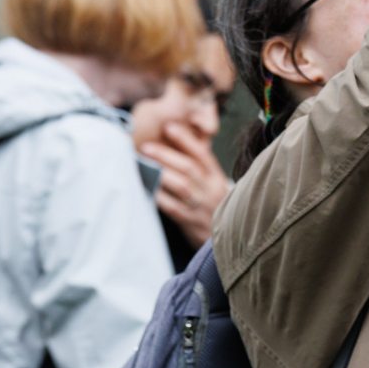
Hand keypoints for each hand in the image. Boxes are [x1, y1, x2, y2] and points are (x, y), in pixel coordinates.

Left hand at [140, 122, 230, 247]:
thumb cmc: (215, 209)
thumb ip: (200, 170)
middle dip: (166, 155)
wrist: (227, 240)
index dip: (186, 140)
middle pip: (190, 168)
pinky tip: (147, 189)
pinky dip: (159, 197)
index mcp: (217, 178)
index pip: (203, 155)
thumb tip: (178, 146)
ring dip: (160, 173)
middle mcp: (211, 190)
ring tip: (141, 164)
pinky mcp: (191, 223)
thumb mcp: (214, 187)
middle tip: (146, 146)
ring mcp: (202, 207)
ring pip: (181, 186)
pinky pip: (173, 207)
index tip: (169, 127)